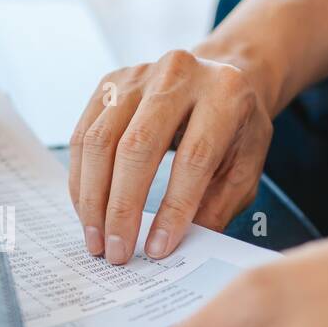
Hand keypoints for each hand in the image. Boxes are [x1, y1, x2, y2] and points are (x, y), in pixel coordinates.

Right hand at [68, 49, 272, 263]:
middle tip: (117, 252)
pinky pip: (83, 137)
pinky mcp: (109, 84)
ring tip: (97, 240)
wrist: (221, 76)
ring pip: (100, 142)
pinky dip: (81, 181)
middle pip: (137, 146)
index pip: (193, 158)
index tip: (157, 249)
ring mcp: (137, 76)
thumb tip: (173, 247)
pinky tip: (89, 212)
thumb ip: (217, 205)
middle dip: (122, 208)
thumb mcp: (246, 167)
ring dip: (93, 199)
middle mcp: (178, 74)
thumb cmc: (236, 130)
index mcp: (225, 94)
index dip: (173, 209)